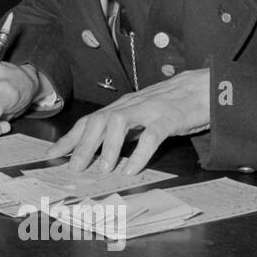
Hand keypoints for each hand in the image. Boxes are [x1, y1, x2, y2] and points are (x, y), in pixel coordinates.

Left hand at [54, 68, 210, 174]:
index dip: (69, 138)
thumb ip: (124, 130)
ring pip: (119, 122)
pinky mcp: (171, 117)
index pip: (89, 120)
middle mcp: (131, 105)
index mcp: (122, 106)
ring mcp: (150, 109)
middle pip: (98, 120)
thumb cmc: (173, 104)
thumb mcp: (142, 116)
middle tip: (73, 167)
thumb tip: (102, 151)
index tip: (51, 155)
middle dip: (82, 144)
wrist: (205, 87)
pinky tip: (131, 169)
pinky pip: (152, 135)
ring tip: (102, 169)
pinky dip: (140, 153)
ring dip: (108, 147)